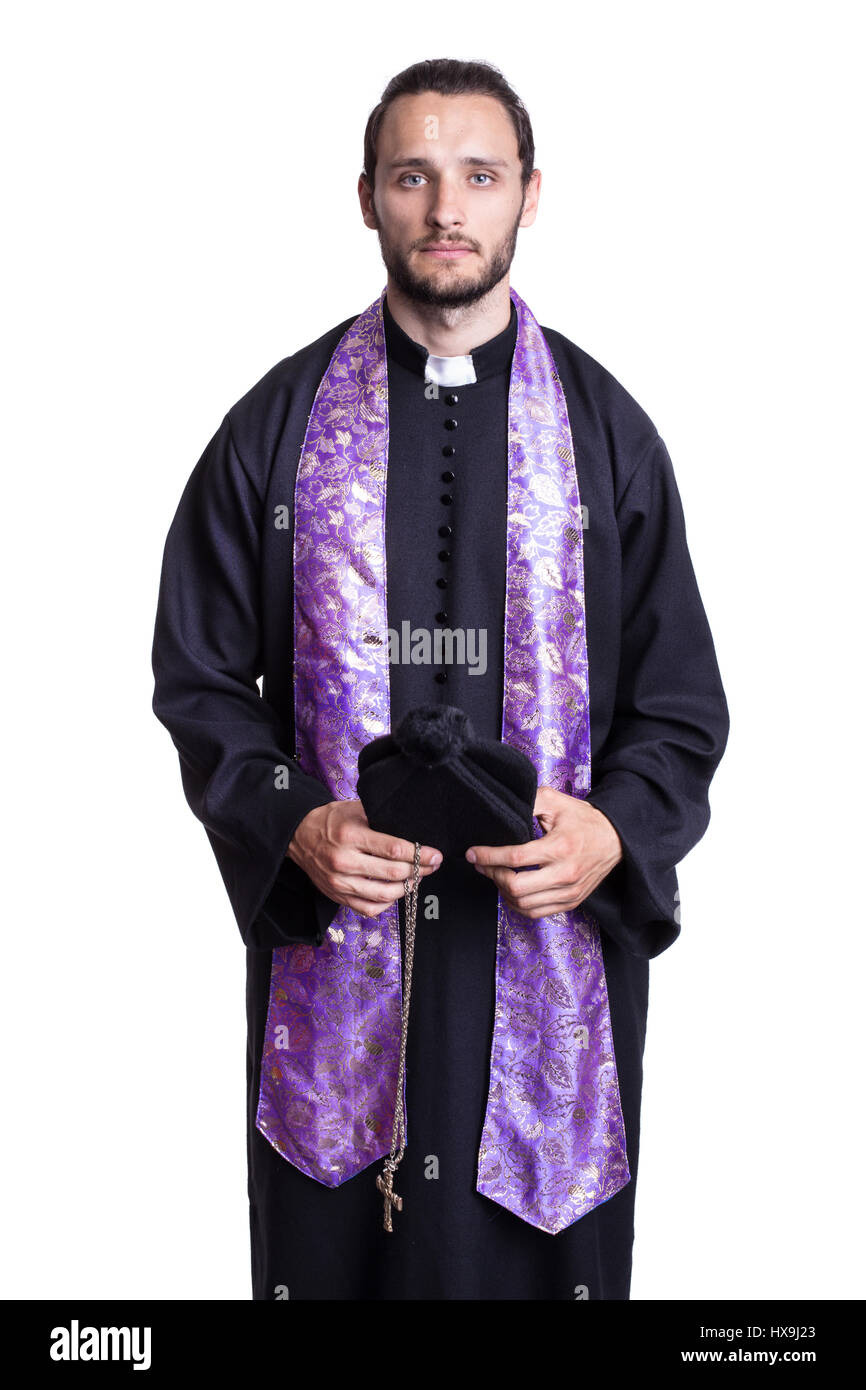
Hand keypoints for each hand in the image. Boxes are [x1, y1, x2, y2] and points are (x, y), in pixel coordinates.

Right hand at [287, 799, 441, 917]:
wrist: (299, 835)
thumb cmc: (331, 820)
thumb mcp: (355, 809)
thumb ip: (381, 819)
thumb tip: (413, 830)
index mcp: (350, 835)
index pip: (393, 849)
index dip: (419, 854)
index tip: (435, 855)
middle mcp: (344, 861)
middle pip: (392, 873)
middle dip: (419, 870)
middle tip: (431, 865)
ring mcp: (339, 882)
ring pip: (383, 894)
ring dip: (406, 888)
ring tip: (416, 878)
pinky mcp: (337, 895)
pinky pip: (369, 908)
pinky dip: (387, 903)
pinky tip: (395, 892)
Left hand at [465, 785, 622, 919]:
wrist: (616, 839)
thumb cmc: (583, 819)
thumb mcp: (556, 801)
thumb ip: (530, 801)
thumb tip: (503, 808)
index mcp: (560, 847)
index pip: (514, 857)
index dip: (488, 857)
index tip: (473, 853)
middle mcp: (565, 874)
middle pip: (516, 887)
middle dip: (493, 876)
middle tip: (483, 865)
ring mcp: (568, 892)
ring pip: (523, 904)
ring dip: (502, 891)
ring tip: (496, 875)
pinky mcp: (571, 902)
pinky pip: (536, 912)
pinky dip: (518, 904)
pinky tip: (511, 889)